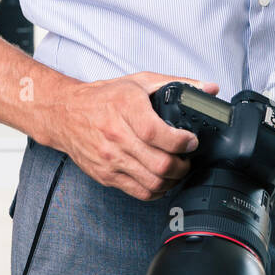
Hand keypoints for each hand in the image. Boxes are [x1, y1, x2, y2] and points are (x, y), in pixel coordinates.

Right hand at [48, 72, 219, 200]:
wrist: (64, 113)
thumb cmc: (103, 97)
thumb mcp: (139, 82)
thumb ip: (176, 83)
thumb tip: (209, 88)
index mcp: (126, 107)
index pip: (159, 134)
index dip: (182, 142)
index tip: (191, 141)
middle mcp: (116, 135)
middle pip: (160, 164)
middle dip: (182, 166)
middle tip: (187, 159)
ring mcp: (110, 158)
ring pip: (152, 183)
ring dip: (172, 180)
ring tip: (176, 169)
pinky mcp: (105, 175)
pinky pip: (139, 192)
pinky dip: (156, 190)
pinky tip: (161, 179)